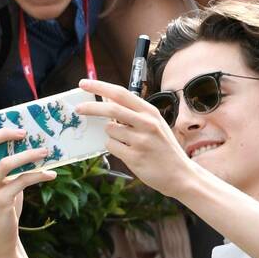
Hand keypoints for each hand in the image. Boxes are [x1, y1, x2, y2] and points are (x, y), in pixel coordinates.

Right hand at [0, 97, 54, 252]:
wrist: (0, 237)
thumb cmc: (4, 204)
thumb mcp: (2, 181)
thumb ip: (7, 162)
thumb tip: (30, 141)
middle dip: (3, 134)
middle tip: (22, 131)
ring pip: (5, 163)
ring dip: (28, 155)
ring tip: (45, 150)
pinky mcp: (0, 202)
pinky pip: (22, 182)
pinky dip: (38, 175)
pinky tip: (51, 174)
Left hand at [75, 79, 195, 198]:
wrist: (180, 174)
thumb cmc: (163, 147)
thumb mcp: (153, 123)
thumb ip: (132, 112)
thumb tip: (105, 99)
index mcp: (150, 112)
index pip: (120, 93)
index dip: (99, 87)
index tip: (83, 83)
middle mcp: (147, 123)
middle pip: (111, 109)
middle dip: (91, 108)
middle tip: (77, 109)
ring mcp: (141, 141)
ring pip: (109, 131)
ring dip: (110, 135)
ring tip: (128, 143)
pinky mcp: (135, 157)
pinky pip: (111, 147)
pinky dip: (114, 148)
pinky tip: (129, 152)